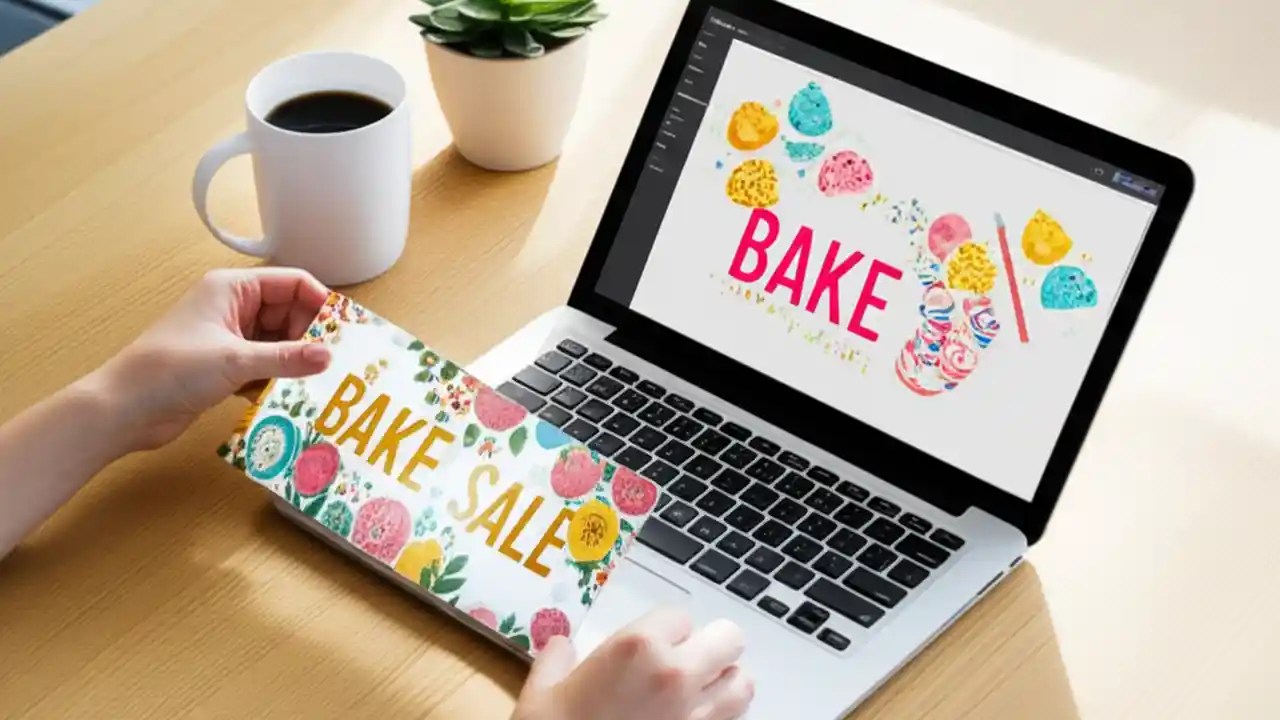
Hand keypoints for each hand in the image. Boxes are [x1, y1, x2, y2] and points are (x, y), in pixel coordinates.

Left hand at [99, 268, 332, 450]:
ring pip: (280, 341)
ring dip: (298, 359)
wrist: (124, 410)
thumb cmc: (170, 371)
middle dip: (312, 335)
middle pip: (290, 312)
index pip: (292, 283)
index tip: (345, 331)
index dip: (321, 303)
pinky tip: (296, 394)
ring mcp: (230, 337)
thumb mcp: (235, 361)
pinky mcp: (226, 365)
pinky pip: (267, 363)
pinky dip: (281, 376)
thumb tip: (330, 356)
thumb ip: (286, 358)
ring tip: (323, 380)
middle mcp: (233, 307)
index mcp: (232, 288)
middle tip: (337, 362)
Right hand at [514, 608, 752, 719]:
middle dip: (708, 646)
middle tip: (683, 661)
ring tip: (698, 690)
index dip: (665, 631)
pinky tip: (694, 719)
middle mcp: (677, 675)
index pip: (679, 616)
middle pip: (728, 638)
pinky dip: (722, 716)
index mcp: (638, 648)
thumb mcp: (542, 694)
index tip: (649, 647)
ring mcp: (698, 714)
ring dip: (723, 682)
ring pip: (742, 682)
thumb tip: (562, 646)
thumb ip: (556, 660)